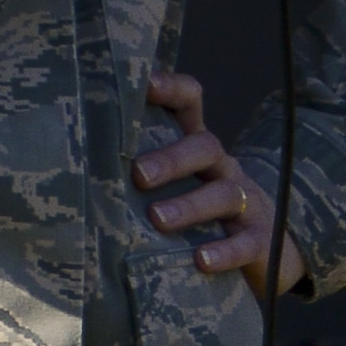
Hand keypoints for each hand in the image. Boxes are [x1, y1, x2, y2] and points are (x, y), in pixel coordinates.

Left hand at [133, 70, 303, 301]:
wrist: (269, 256)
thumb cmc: (202, 220)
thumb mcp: (176, 190)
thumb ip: (140, 178)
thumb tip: (76, 172)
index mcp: (198, 152)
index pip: (190, 104)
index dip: (171, 89)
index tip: (143, 85)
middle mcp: (223, 170)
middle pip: (205, 147)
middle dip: (171, 159)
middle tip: (139, 174)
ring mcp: (247, 205)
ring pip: (224, 194)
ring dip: (189, 206)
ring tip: (158, 219)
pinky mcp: (260, 242)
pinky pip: (245, 243)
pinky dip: (224, 251)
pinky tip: (201, 260)